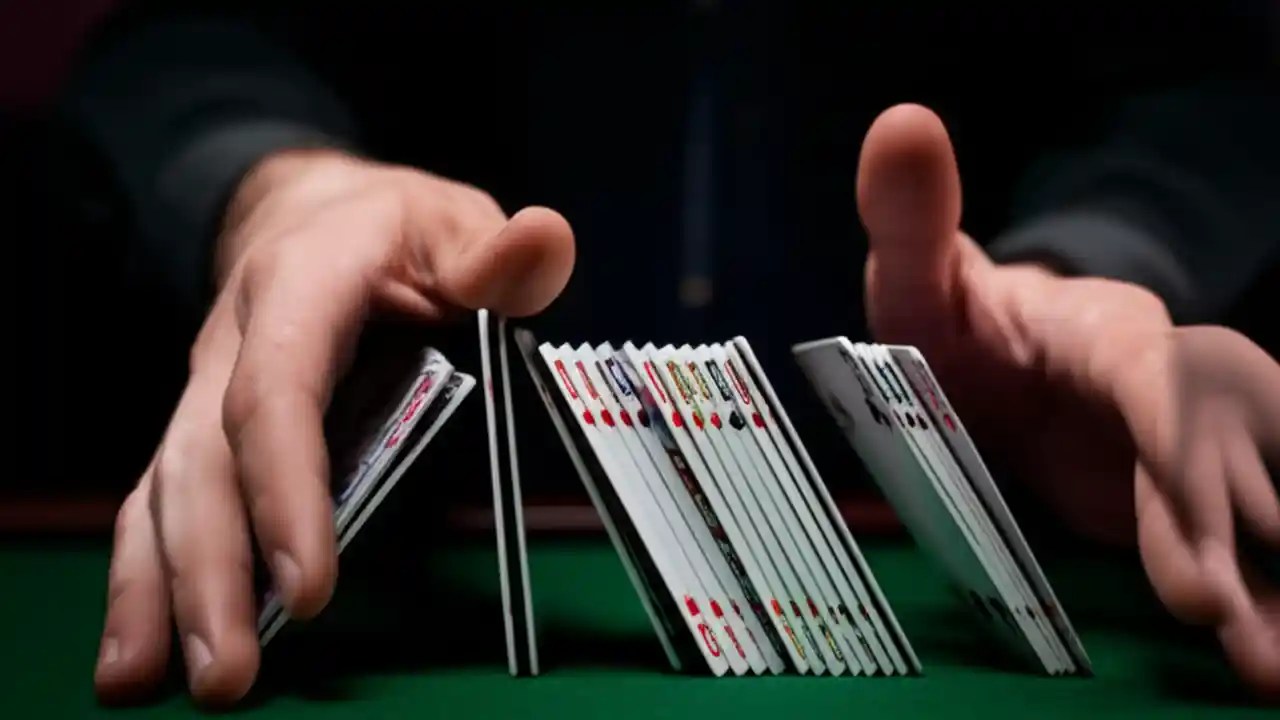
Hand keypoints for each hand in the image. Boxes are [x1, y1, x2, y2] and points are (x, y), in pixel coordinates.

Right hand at [93, 149, 574, 705]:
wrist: (311, 212)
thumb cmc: (396, 229)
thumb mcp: (457, 222)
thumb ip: (497, 254)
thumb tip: (543, 244)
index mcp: (301, 282)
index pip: (281, 388)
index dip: (288, 485)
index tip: (307, 584)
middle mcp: (234, 340)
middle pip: (206, 461)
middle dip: (212, 571)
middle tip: (227, 675)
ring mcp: (207, 389)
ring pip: (165, 490)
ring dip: (158, 591)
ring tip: (148, 683)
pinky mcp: (202, 428)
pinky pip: (164, 502)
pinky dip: (146, 578)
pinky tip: (136, 653)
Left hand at [857, 104, 1278, 695]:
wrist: (1002, 362)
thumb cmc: (961, 320)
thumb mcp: (922, 277)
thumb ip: (911, 219)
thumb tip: (900, 121)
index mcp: (1108, 334)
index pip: (1150, 367)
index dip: (1168, 417)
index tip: (1179, 468)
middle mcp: (1169, 393)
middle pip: (1211, 452)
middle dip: (1218, 523)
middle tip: (1214, 608)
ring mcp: (1186, 459)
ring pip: (1244, 512)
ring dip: (1262, 586)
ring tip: (1269, 668)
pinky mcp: (1182, 512)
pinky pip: (1230, 556)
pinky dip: (1254, 606)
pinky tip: (1264, 664)